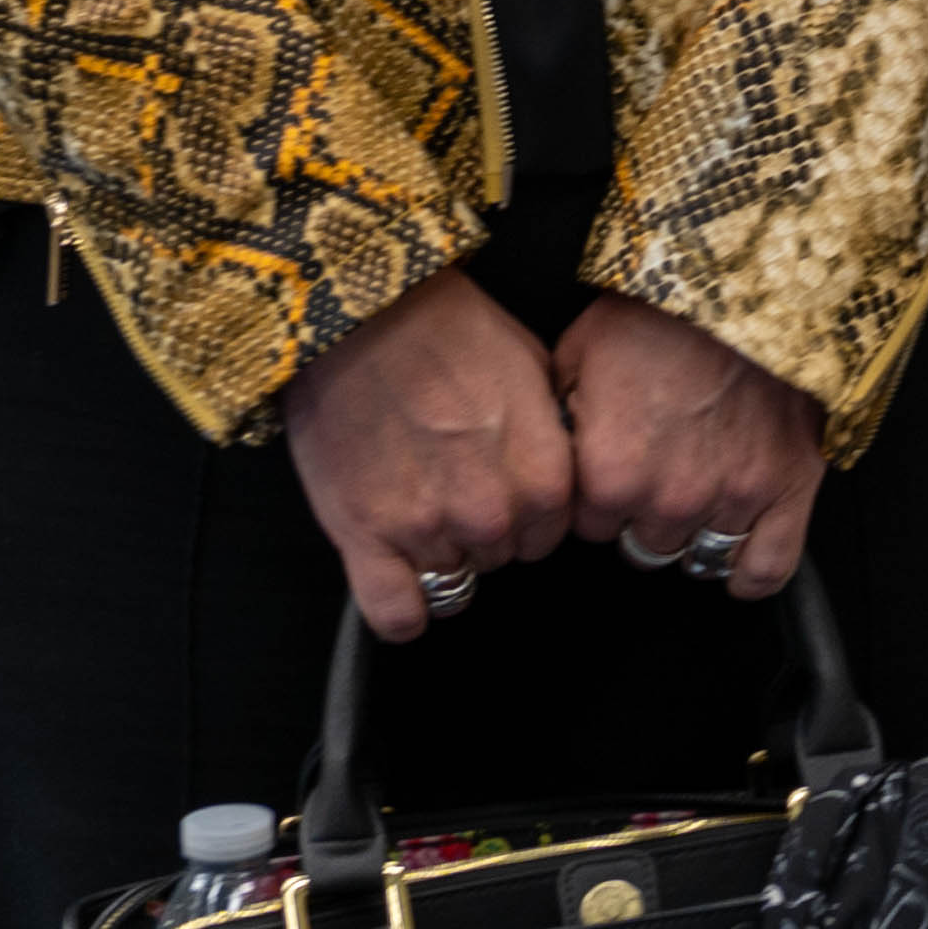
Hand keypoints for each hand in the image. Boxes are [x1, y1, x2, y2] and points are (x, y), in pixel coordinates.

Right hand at [284, 269, 579, 642]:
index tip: (510, 490)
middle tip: (457, 481)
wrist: (363, 316)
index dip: (532, 513)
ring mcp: (424, 529)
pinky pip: (395, 612)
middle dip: (489, 529)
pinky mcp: (363, 536)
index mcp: (541, 473)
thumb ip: (552, 440)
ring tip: (419, 500)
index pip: (554, 533)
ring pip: (453, 580)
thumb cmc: (451, 332)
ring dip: (443, 552)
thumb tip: (564, 472)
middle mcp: (489, 511)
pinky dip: (403, 612)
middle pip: (504, 557)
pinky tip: (405, 589)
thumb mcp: (535, 372)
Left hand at [550, 297, 825, 601]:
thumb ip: (559, 422)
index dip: (596, 497)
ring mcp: (733, 499)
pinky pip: (767, 568)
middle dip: (643, 513)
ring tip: (698, 485)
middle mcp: (669, 500)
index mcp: (610, 473)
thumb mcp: (580, 351)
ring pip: (696, 556)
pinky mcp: (787, 491)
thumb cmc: (664, 312)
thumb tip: (545, 455)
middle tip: (658, 464)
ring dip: (693, 528)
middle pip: (642, 546)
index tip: (610, 470)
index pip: (586, 527)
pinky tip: (737, 556)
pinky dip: (750, 572)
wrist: (752, 285)